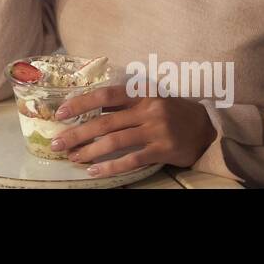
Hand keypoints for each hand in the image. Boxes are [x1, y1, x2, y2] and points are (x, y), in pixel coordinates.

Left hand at [47, 84, 216, 176]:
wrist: (205, 128)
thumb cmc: (171, 111)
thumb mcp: (149, 99)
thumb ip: (123, 103)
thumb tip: (88, 109)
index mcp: (141, 92)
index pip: (105, 96)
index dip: (81, 103)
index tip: (60, 113)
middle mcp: (148, 110)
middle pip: (105, 122)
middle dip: (77, 133)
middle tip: (58, 143)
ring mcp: (155, 130)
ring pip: (115, 142)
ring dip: (90, 151)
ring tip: (73, 157)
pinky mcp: (162, 150)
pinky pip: (131, 160)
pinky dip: (111, 166)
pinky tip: (95, 171)